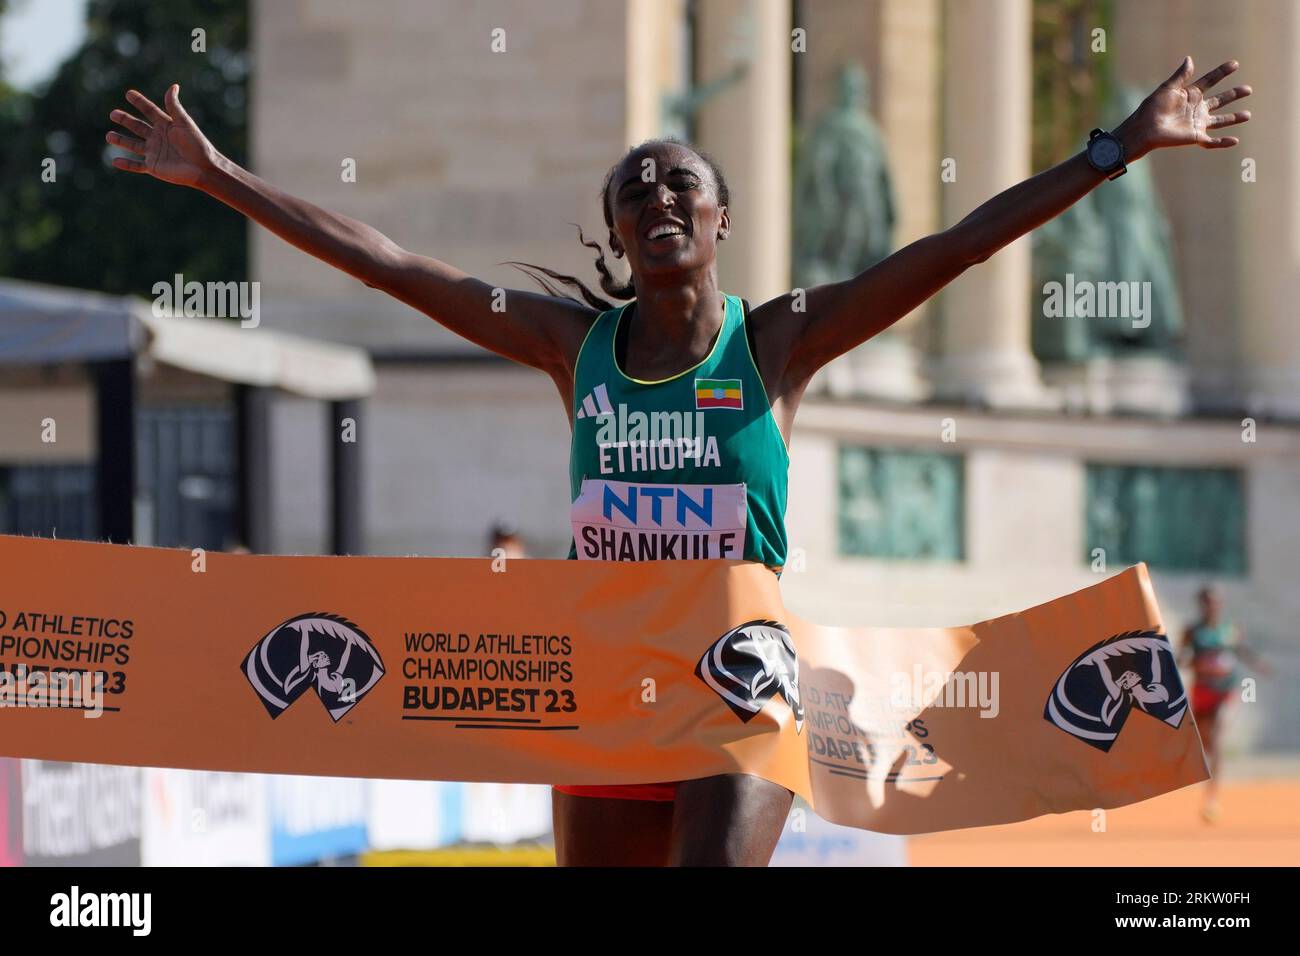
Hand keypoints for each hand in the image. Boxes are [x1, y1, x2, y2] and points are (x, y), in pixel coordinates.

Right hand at [106, 84, 220, 188]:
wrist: (204, 167)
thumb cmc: (197, 144)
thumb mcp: (184, 123)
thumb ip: (174, 106)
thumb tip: (173, 86)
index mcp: (166, 125)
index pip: (150, 111)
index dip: (140, 102)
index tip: (129, 94)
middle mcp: (158, 138)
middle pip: (138, 127)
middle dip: (125, 120)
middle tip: (113, 114)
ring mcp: (155, 152)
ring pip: (134, 145)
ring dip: (121, 140)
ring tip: (109, 135)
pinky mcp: (154, 167)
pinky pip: (137, 165)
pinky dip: (126, 164)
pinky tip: (114, 161)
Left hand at [1116, 56, 1251, 159]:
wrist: (1144, 129)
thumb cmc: (1152, 108)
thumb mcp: (1168, 88)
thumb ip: (1181, 75)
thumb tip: (1189, 58)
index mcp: (1191, 94)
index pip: (1210, 81)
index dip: (1222, 72)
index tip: (1235, 64)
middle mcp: (1197, 109)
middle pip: (1220, 100)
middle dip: (1234, 95)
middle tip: (1248, 89)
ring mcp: (1197, 123)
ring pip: (1220, 120)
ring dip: (1234, 118)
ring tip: (1248, 114)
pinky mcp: (1195, 137)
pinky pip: (1212, 141)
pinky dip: (1223, 142)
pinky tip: (1235, 140)